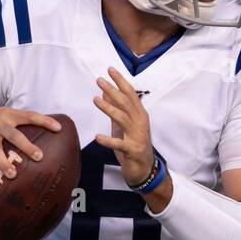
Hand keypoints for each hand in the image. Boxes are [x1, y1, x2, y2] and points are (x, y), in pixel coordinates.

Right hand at [0, 107, 60, 183]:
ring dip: (4, 162)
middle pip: (14, 135)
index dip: (44, 120)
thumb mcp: (5, 116)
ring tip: (13, 174)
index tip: (58, 128)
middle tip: (39, 157)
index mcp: (9, 115)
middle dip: (26, 146)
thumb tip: (47, 136)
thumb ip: (21, 124)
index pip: (30, 116)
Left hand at [92, 67, 153, 185]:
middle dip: (113, 90)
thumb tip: (105, 90)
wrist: (144, 169)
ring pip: (123, 119)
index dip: (121, 81)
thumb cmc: (133, 144)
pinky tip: (97, 137)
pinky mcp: (132, 150)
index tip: (110, 70)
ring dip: (109, 108)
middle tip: (99, 80)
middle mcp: (140, 123)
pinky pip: (119, 144)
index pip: (131, 94)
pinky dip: (108, 140)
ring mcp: (138, 137)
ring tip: (95, 100)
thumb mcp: (123, 124)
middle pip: (126, 103)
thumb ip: (116, 108)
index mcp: (140, 115)